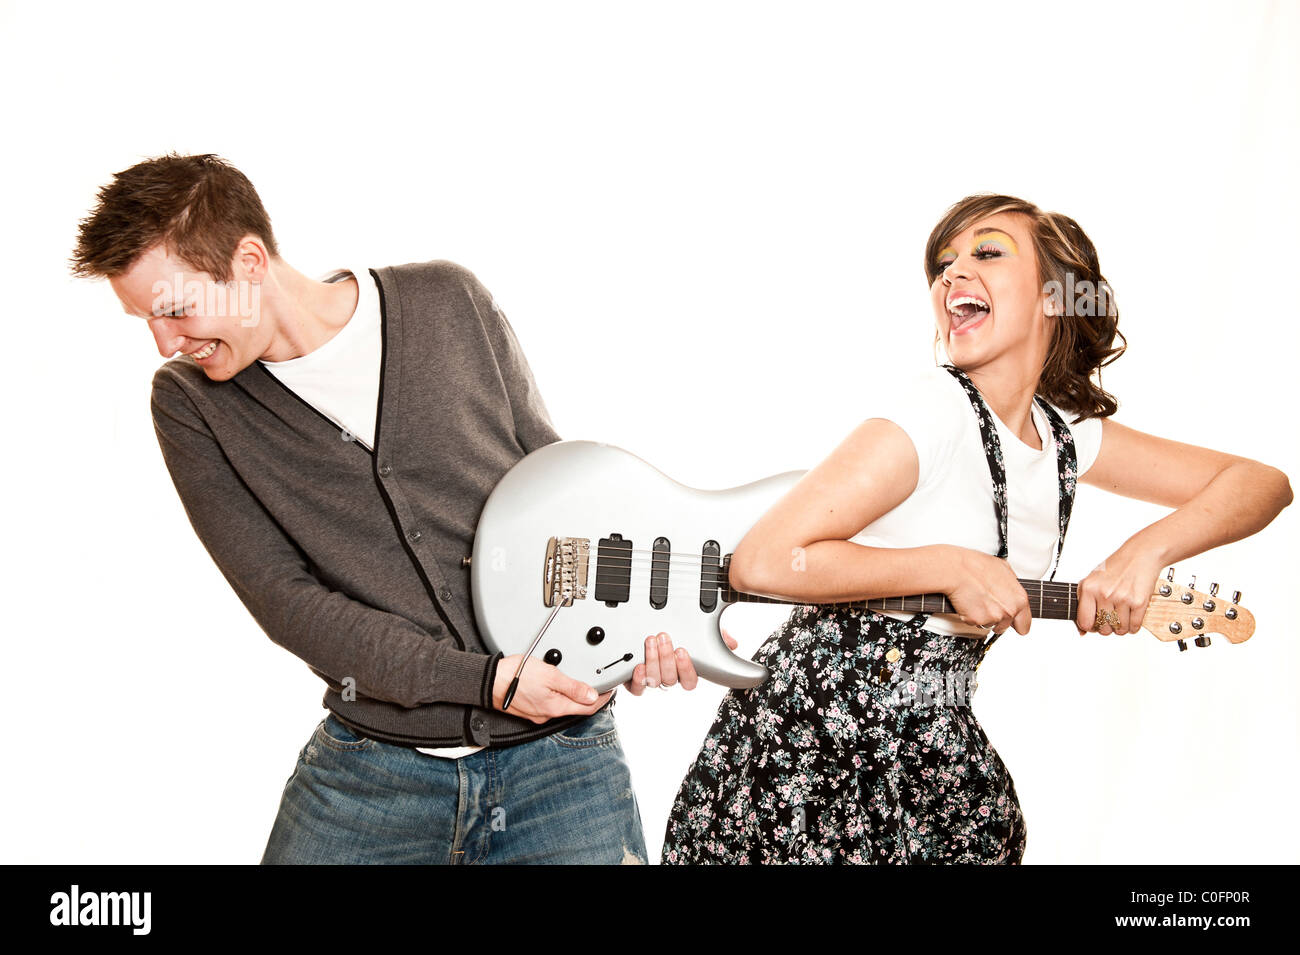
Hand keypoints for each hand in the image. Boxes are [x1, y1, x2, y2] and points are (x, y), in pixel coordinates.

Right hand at [492, 654, 611, 723]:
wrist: (489, 681)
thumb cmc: (515, 675)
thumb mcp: (550, 675)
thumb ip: (573, 687)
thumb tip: (592, 696)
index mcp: (555, 707)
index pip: (587, 708)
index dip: (601, 699)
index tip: (609, 691)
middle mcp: (547, 715)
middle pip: (576, 709)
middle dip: (589, 699)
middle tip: (600, 688)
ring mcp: (538, 714)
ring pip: (563, 707)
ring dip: (573, 699)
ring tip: (582, 686)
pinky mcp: (529, 710)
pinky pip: (550, 706)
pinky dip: (559, 699)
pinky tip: (559, 690)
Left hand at [622, 630, 739, 695]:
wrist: (641, 632)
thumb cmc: (674, 633)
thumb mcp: (696, 630)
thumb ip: (716, 636)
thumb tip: (732, 643)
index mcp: (683, 670)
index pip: (690, 680)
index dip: (686, 669)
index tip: (682, 651)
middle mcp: (668, 676)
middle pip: (670, 679)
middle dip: (666, 658)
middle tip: (664, 637)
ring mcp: (651, 678)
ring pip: (654, 680)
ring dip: (652, 660)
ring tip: (650, 641)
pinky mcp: (634, 679)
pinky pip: (637, 688)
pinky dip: (637, 678)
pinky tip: (638, 665)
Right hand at [944, 547, 1031, 635]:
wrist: (956, 570)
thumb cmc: (977, 566)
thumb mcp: (1004, 569)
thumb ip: (1013, 586)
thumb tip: (1012, 592)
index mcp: (1019, 599)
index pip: (1024, 625)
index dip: (1016, 623)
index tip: (1012, 622)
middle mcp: (1009, 610)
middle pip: (1004, 627)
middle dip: (997, 620)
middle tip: (987, 606)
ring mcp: (993, 617)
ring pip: (989, 624)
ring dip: (983, 617)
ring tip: (976, 599)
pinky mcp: (977, 620)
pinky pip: (974, 623)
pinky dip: (970, 615)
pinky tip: (968, 602)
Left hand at [1074, 546, 1164, 637]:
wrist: (1140, 554)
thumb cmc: (1117, 566)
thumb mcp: (1093, 579)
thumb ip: (1084, 601)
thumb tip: (1082, 629)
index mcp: (1089, 588)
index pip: (1084, 622)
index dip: (1089, 627)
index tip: (1093, 625)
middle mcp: (1105, 594)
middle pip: (1103, 629)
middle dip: (1107, 628)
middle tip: (1110, 619)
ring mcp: (1122, 599)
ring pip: (1120, 629)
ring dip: (1121, 628)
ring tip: (1121, 616)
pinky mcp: (1139, 602)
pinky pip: (1135, 626)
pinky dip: (1133, 626)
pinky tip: (1131, 617)